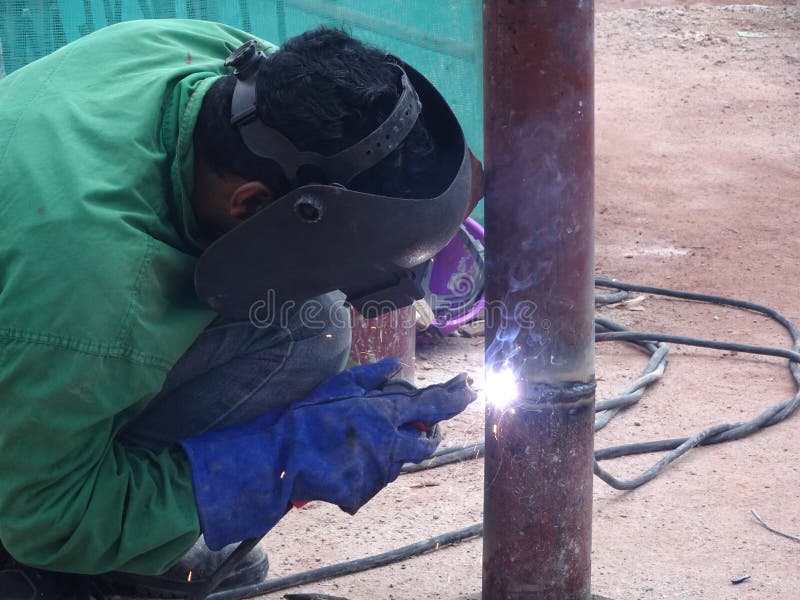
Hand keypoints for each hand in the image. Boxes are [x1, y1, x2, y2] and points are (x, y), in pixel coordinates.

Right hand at [287, 359, 474, 511]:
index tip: (469, 391)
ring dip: (389, 454)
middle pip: (427, 443)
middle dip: (429, 437)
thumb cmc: (305, 418)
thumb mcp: (338, 387)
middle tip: (420, 430)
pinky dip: (364, 473)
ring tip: (357, 445)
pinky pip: (373, 482)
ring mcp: (376, 471)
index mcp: (383, 414)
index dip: (454, 398)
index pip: (431, 405)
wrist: (278, 459)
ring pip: (398, 463)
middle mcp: (387, 443)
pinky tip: (341, 464)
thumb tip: (397, 366)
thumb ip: (372, 377)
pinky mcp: (363, 493)